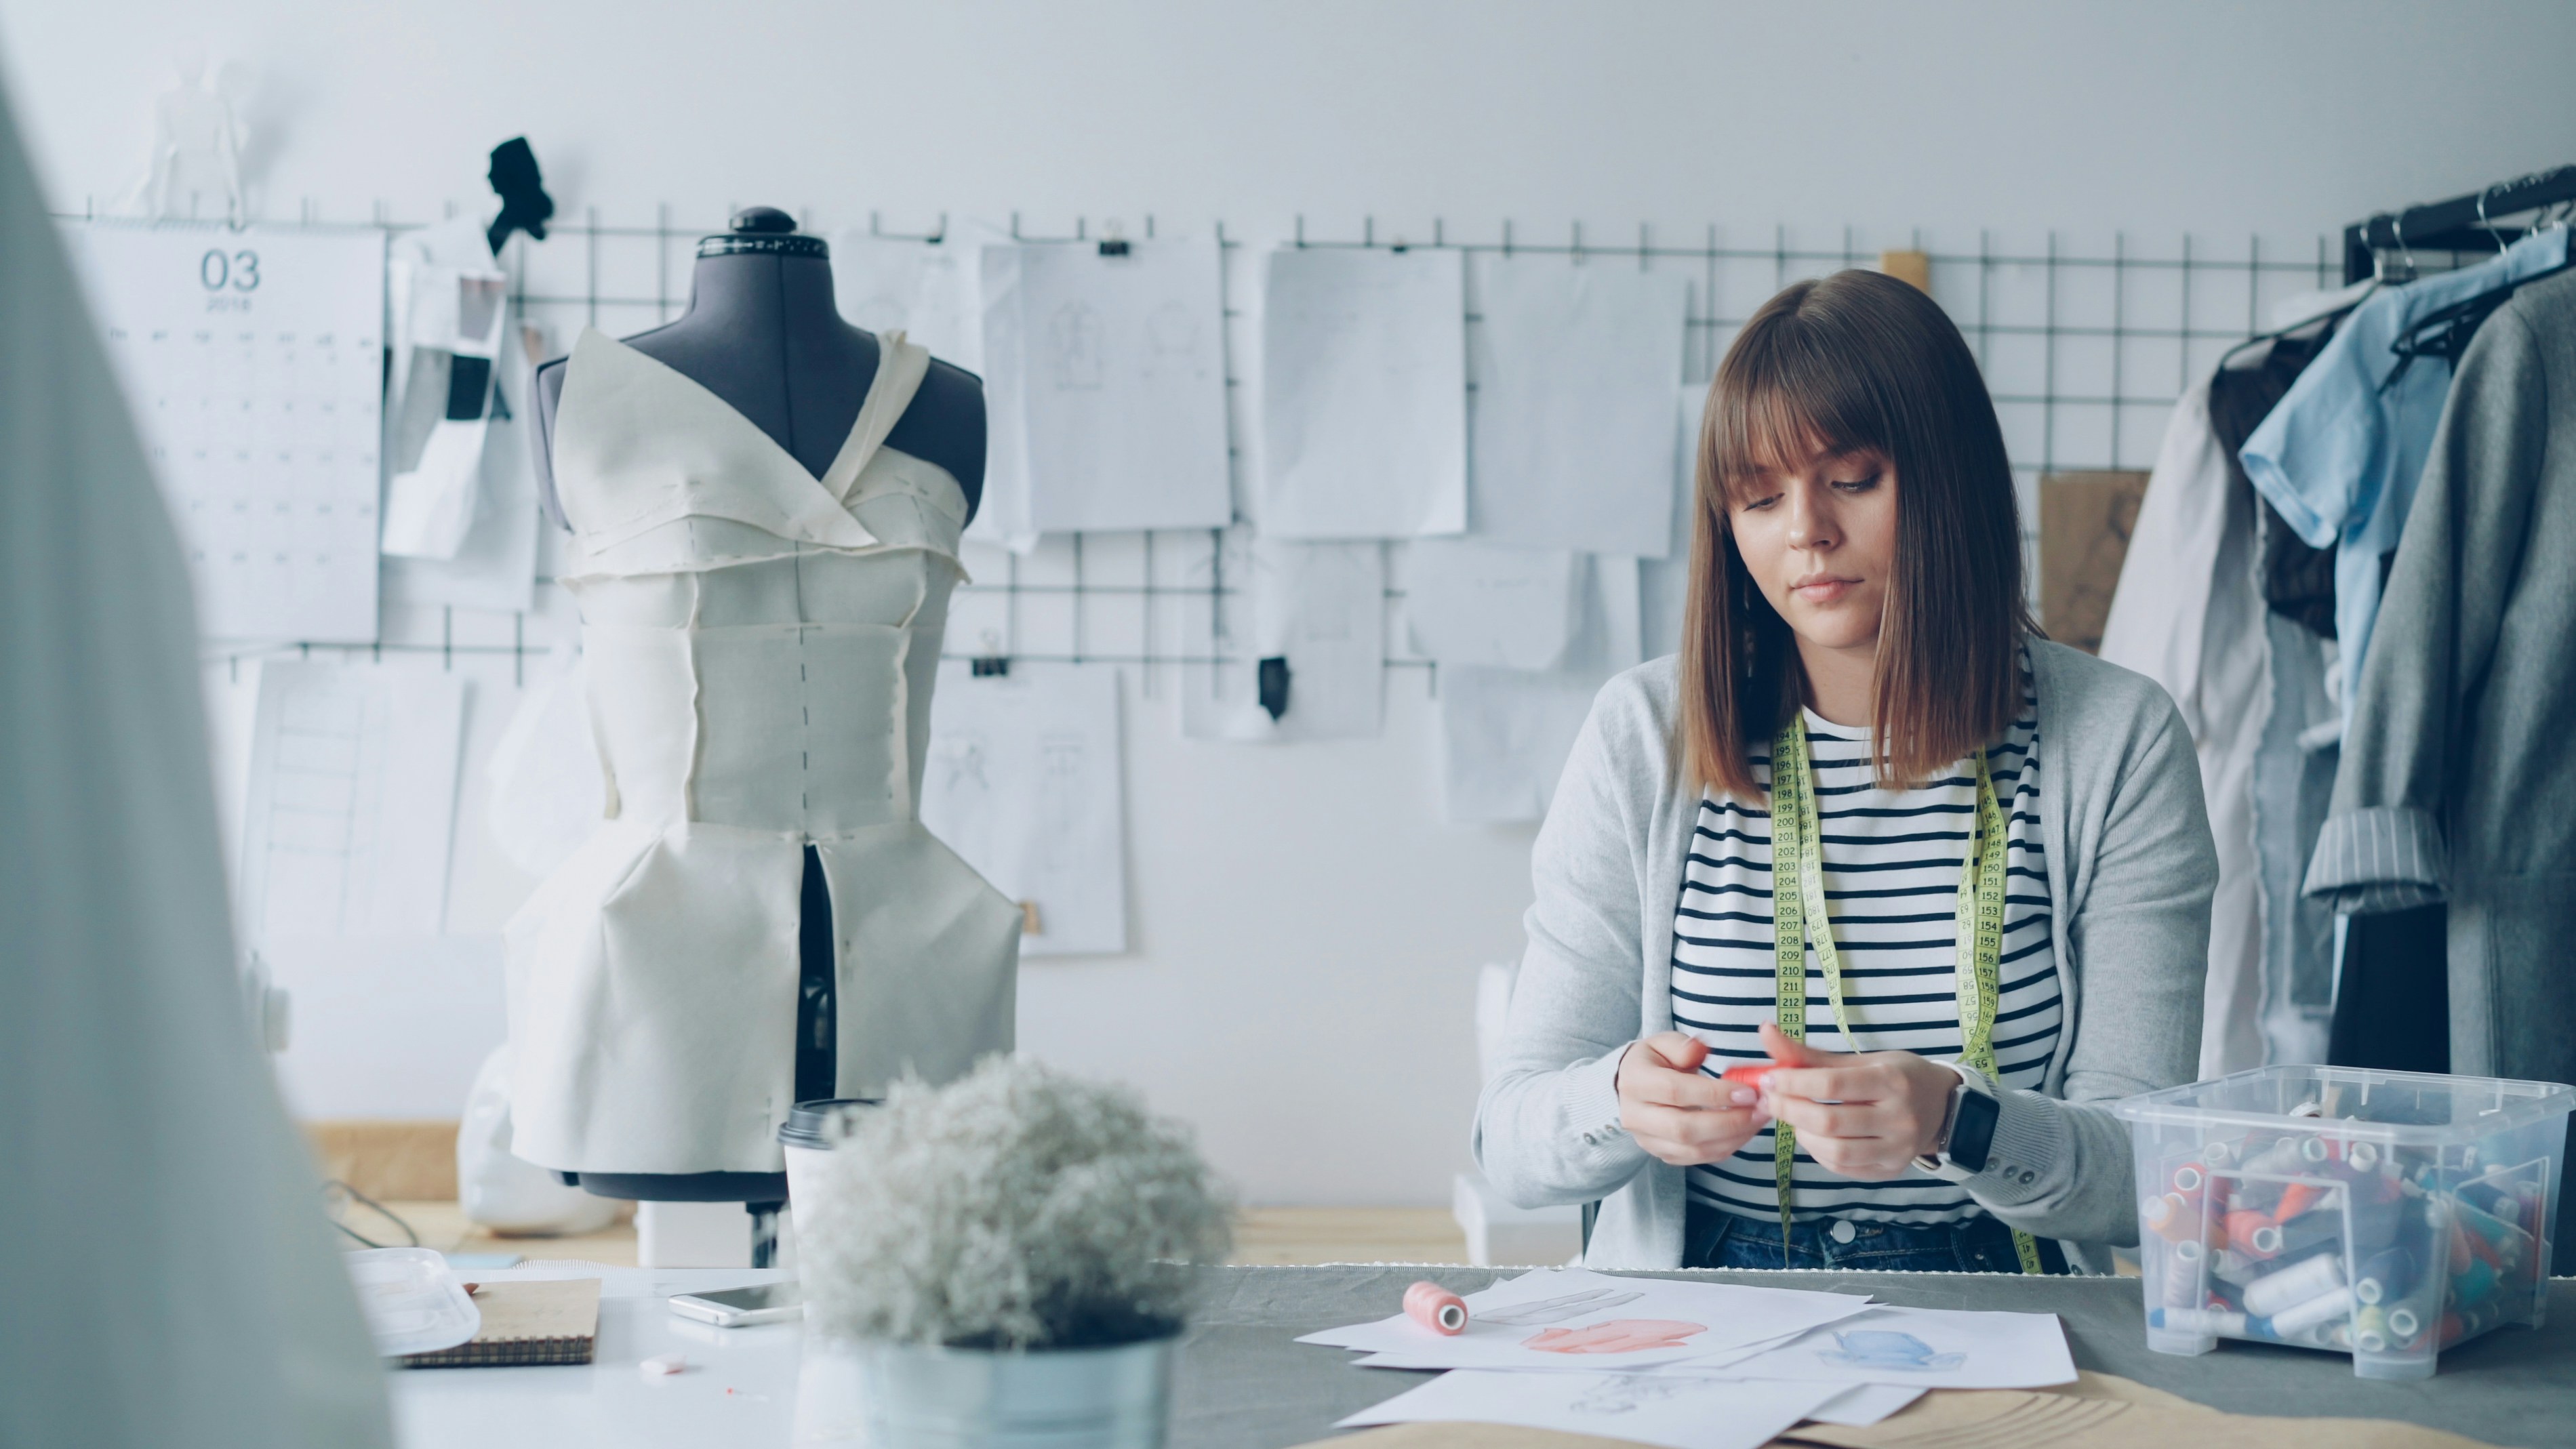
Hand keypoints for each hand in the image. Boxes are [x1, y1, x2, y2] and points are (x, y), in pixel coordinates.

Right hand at [1615, 1032, 1769, 1166]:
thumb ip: (1684, 1046)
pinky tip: (1744, 1131)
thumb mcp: (1663, 1042)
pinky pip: (1697, 1159)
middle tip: (1759, 1110)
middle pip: (1684, 1129)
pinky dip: (1725, 1148)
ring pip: (1693, 1150)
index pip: (1676, 1092)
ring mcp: (1647, 1140)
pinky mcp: (1662, 1154)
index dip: (1714, 1094)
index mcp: (1635, 1082)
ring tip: (1757, 1120)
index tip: (1748, 1092)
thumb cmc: (1653, 1061)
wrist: (1631, 1087)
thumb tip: (1701, 1051)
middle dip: (1728, 1122)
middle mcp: (1636, 1116)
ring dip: (1732, 1138)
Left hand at [1754, 1022, 1962, 1180]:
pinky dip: (1818, 1153)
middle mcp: (1898, 1118)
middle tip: (1769, 1099)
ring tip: (1791, 1117)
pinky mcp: (1891, 1170)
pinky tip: (1811, 1135)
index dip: (1793, 1082)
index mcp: (1892, 1081)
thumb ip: (1811, 1054)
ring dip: (1802, 1134)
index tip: (1768, 1078)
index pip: (1832, 1085)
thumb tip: (1766, 1032)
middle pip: (1829, 1121)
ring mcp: (1897, 1150)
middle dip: (1789, 1110)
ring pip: (1835, 1151)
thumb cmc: (1898, 1076)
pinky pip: (1843, 1168)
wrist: (1944, 1107)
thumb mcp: (1862, 1059)